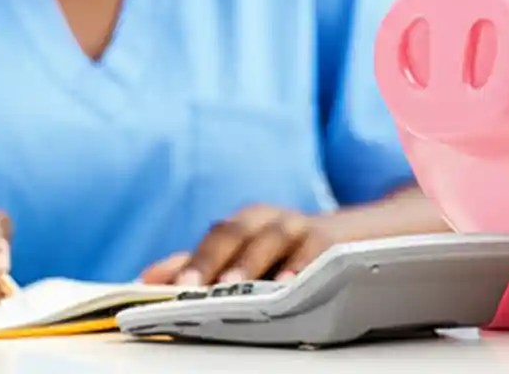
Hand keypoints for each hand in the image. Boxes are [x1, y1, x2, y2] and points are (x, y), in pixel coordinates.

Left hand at [139, 205, 337, 285]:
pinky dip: (297, 264)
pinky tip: (286, 283)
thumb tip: (149, 280)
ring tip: (230, 287)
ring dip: (248, 262)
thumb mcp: (251, 256)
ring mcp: (298, 226)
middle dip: (206, 260)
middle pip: (230, 233)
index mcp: (244, 225)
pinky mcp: (330, 238)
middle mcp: (267, 220)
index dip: (181, 263)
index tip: (153, 287)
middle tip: (187, 288)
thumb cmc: (294, 251)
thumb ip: (203, 266)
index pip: (207, 241)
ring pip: (268, 237)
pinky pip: (312, 249)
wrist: (360, 235)